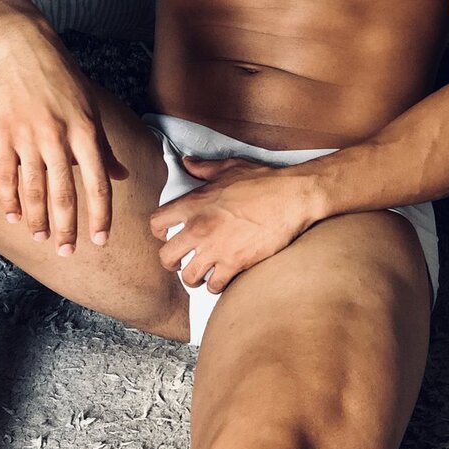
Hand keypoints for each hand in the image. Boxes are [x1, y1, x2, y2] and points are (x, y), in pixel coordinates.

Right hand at [0, 22, 127, 253]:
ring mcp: (27, 135)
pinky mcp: (1, 131)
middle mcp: (58, 136)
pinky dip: (9, 198)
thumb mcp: (90, 109)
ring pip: (34, 187)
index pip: (97, 182)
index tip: (100, 240)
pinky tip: (13, 217)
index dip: (100, 215)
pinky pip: (5, 173)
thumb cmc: (62, 79)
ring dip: (37, 218)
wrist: (23, 45)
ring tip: (42, 239)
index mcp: (85, 131)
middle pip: (64, 192)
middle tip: (68, 253)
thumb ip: (103, 147)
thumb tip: (122, 177)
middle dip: (67, 227)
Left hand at [149, 155, 311, 292]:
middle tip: (180, 262)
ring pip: (189, 277)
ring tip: (201, 274)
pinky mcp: (236, 263)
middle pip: (167, 257)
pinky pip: (215, 285)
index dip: (159, 232)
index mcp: (194, 204)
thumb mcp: (229, 168)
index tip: (166, 235)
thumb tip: (188, 162)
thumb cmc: (262, 180)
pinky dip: (216, 285)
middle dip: (171, 262)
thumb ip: (204, 168)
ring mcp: (217, 248)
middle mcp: (200, 228)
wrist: (291, 197)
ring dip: (194, 277)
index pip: (157, 222)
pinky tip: (221, 279)